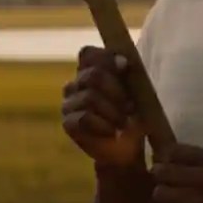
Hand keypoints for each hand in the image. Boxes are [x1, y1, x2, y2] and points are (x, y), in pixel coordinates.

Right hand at [61, 46, 145, 167]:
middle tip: (130, 107)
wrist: (127, 149)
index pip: (88, 54)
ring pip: (90, 97)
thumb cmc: (132, 116)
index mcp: (91, 70)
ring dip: (113, 111)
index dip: (106, 58)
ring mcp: (69, 103)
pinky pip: (83, 118)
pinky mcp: (68, 123)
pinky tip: (112, 132)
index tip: (125, 67)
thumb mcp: (135, 91)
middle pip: (93, 76)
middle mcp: (76, 84)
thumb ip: (128, 73)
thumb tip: (124, 61)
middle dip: (116, 90)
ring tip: (124, 123)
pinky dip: (102, 126)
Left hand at [150, 143, 202, 202]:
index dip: (166, 157)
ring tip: (173, 202)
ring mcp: (197, 202)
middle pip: (160, 172)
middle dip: (160, 176)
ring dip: (164, 198)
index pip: (174, 150)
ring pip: (160, 195)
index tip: (167, 163)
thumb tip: (174, 155)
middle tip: (166, 183)